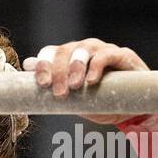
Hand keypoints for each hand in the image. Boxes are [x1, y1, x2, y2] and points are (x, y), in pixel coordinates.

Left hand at [22, 39, 149, 124]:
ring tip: (74, 87)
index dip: (43, 65)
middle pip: (64, 51)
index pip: (49, 53)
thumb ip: (52, 83)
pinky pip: (105, 55)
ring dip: (75, 69)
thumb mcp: (72, 97)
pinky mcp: (122, 55)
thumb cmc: (98, 101)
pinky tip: (91, 81)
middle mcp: (83, 49)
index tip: (42, 84)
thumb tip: (26, 64)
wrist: (131, 109)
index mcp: (68, 57)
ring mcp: (102, 50)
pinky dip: (96, 67)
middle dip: (58, 72)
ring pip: (82, 50)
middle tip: (58, 93)